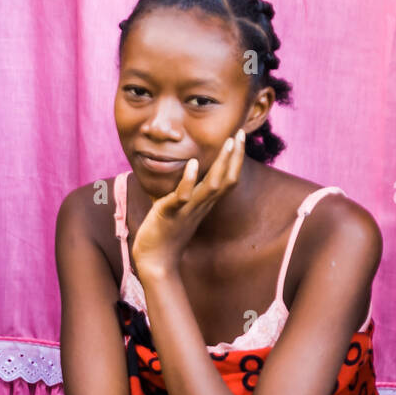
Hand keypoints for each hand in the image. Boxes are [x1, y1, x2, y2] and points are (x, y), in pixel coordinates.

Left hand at [131, 129, 245, 274]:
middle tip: (240, 133)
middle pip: (227, 180)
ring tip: (228, 143)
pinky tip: (193, 163)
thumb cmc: (165, 233)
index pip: (228, 179)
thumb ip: (185, 190)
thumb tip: (183, 172)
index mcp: (204, 203)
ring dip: (222, 164)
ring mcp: (187, 210)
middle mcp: (201, 206)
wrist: (155, 260)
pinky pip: (183, 196)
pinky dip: (189, 180)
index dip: (236, 160)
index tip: (239, 138)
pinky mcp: (171, 214)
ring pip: (212, 186)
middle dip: (235, 156)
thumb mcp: (179, 207)